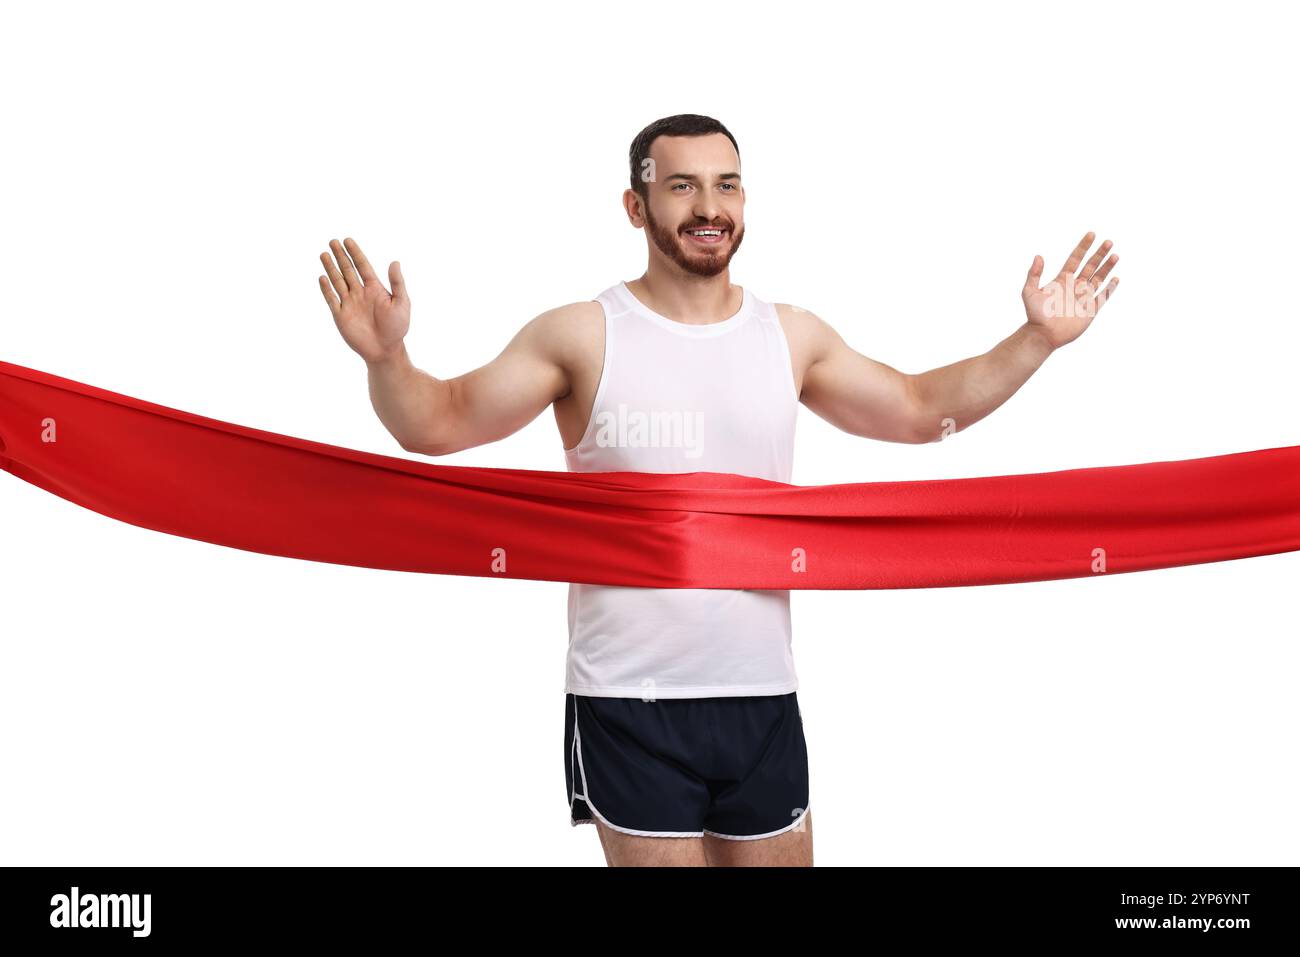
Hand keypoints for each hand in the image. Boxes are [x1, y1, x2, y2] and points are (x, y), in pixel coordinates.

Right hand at [318, 237, 410, 363]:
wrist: (385, 350)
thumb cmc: (397, 327)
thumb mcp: (401, 303)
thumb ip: (397, 282)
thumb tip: (395, 261)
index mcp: (374, 288)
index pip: (362, 266)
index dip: (355, 253)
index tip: (348, 240)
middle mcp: (360, 293)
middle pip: (347, 270)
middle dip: (340, 256)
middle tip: (333, 241)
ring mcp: (349, 304)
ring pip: (337, 281)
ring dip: (331, 268)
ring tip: (324, 254)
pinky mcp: (341, 316)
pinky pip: (331, 299)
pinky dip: (326, 289)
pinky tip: (322, 277)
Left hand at [1022, 231, 1118, 348]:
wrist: (1043, 335)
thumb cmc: (1035, 315)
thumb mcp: (1029, 292)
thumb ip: (1033, 274)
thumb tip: (1038, 256)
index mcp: (1062, 280)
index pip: (1075, 259)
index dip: (1083, 247)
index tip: (1091, 234)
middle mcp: (1074, 286)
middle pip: (1090, 266)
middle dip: (1099, 254)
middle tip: (1108, 242)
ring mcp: (1083, 298)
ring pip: (1098, 278)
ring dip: (1107, 268)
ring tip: (1115, 255)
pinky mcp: (1090, 310)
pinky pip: (1102, 297)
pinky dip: (1109, 288)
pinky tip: (1115, 279)